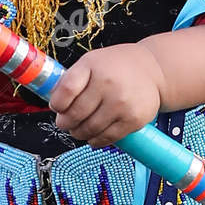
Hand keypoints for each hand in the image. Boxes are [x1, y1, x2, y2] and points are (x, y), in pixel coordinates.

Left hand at [47, 43, 164, 146]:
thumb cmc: (116, 67)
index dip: (57, 104)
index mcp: (92, 66)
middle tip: (65, 123)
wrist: (152, 70)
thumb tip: (53, 103)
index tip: (57, 107)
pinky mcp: (133, 120)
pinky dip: (95, 141)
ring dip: (79, 133)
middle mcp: (108, 84)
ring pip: (89, 129)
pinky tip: (93, 137)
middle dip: (65, 122)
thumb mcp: (91, 62)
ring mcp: (122, 103)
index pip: (66, 90)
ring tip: (78, 130)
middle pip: (75, 114)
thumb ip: (71, 80)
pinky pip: (107, 137)